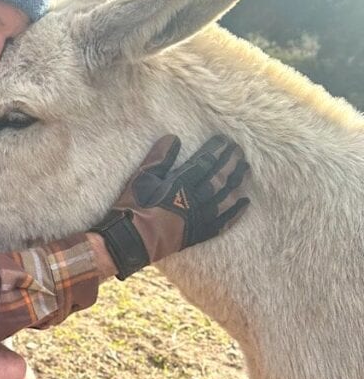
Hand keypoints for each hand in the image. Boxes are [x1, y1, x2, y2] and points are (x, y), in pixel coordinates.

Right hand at [92, 135, 249, 279]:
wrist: (131, 241)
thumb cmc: (134, 207)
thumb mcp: (141, 178)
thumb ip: (159, 158)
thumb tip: (173, 138)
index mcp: (180, 184)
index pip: (204, 162)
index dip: (217, 150)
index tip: (226, 140)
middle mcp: (195, 200)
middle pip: (219, 178)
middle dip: (231, 163)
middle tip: (241, 152)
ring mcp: (200, 218)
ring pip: (226, 198)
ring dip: (238, 183)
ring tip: (247, 171)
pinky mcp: (200, 233)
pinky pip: (224, 222)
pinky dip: (236, 212)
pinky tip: (245, 203)